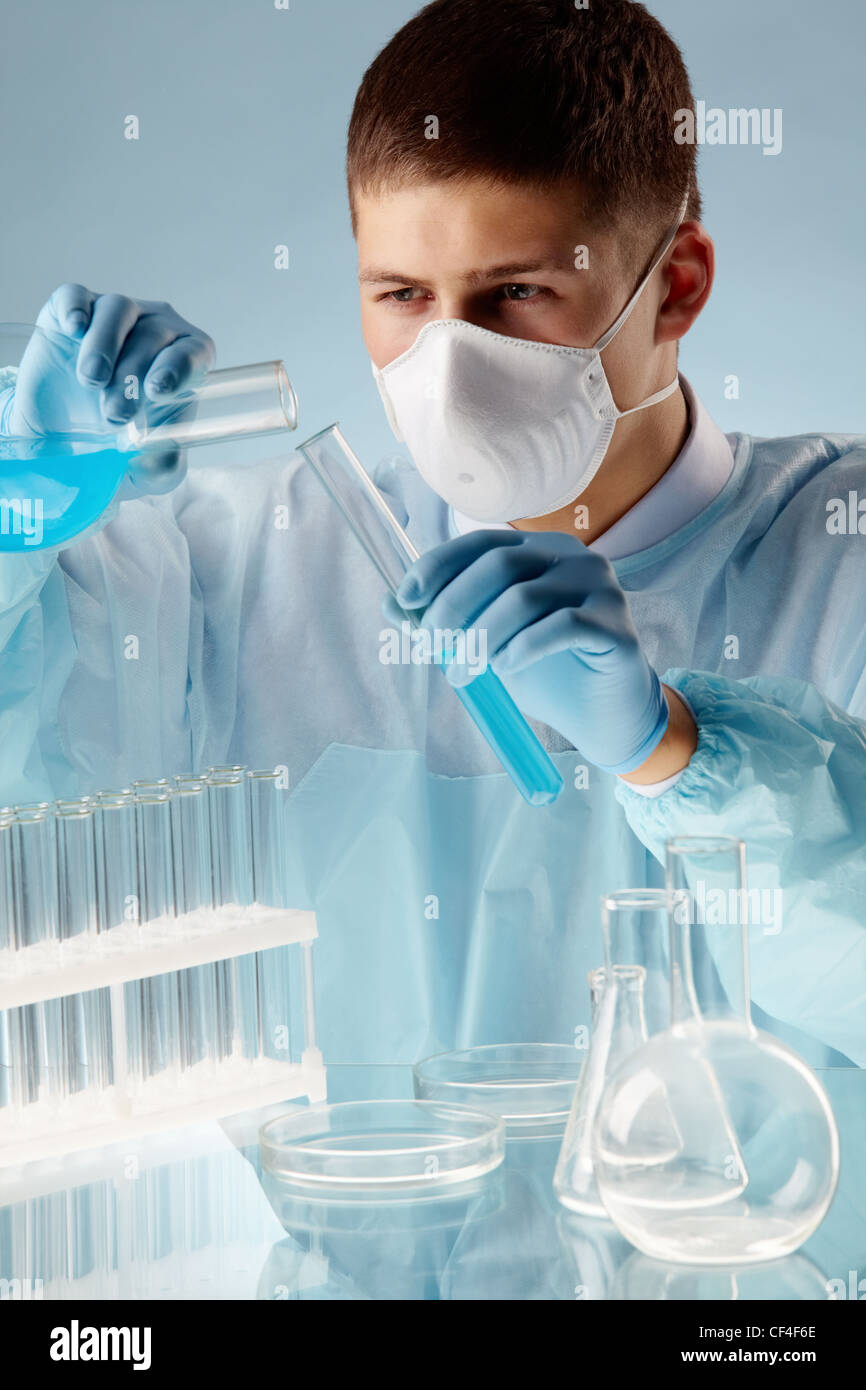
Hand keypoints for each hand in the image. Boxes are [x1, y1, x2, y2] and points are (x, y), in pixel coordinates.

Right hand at [8, 284, 214, 498]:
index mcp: (182, 365)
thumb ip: (161, 468)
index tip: (156, 391)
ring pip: (119, 309)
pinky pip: (76, 296)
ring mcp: (113, 319)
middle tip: (113, 412)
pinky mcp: (70, 313)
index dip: (178, 366)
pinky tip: (73, 329)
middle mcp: (154, 332)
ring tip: (91, 380)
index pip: (193, 351)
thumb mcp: (145, 472)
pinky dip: (75, 307)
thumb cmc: (118, 448)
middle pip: (154, 333)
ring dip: (105, 344)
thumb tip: (161, 457)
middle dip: (133, 372)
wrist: (63, 443)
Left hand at [395, 530, 689, 776]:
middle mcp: (573, 557)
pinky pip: (560, 626)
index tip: (407, 601)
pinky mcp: (615, 624)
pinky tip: (505, 667)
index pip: (480, 544)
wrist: (600, 715)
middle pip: (499, 566)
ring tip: (464, 672)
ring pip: (524, 598)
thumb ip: (446, 621)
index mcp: (539, 550)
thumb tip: (390, 604)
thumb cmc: (542, 673)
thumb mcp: (486, 644)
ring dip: (482, 637)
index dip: (438, 567)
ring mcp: (600, 587)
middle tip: (433, 647)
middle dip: (453, 606)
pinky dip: (522, 648)